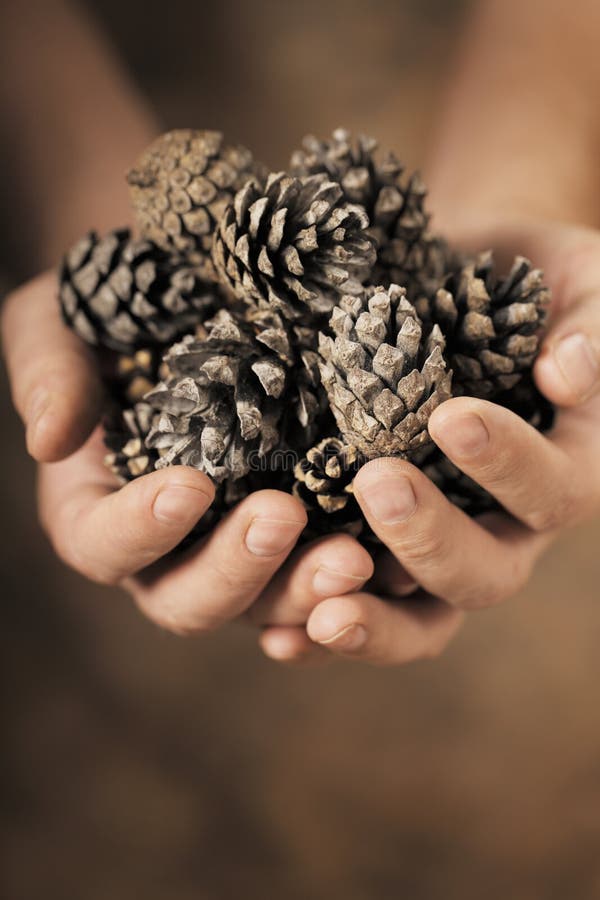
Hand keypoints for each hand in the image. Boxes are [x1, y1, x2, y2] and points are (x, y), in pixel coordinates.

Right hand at [1, 271, 375, 634]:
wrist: (195, 291)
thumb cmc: (115, 304)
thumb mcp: (60, 320)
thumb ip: (49, 374)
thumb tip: (47, 442)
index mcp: (100, 511)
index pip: (103, 544)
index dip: (140, 529)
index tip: (189, 486)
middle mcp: (169, 551)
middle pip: (188, 599)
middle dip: (236, 570)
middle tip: (282, 517)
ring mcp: (240, 550)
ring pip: (268, 604)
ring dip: (307, 591)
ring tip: (358, 557)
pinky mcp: (305, 536)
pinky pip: (328, 581)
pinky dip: (361, 588)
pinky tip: (396, 560)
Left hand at [256, 219, 599, 664]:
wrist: (450, 278)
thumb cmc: (518, 277)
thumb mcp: (572, 276)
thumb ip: (588, 319)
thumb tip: (568, 371)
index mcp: (562, 467)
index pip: (553, 489)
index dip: (510, 465)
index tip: (452, 417)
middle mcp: (505, 525)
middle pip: (487, 572)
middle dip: (432, 538)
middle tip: (377, 483)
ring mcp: (439, 544)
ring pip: (423, 614)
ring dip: (374, 616)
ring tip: (320, 611)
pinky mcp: (375, 547)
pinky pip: (359, 607)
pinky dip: (321, 626)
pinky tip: (280, 638)